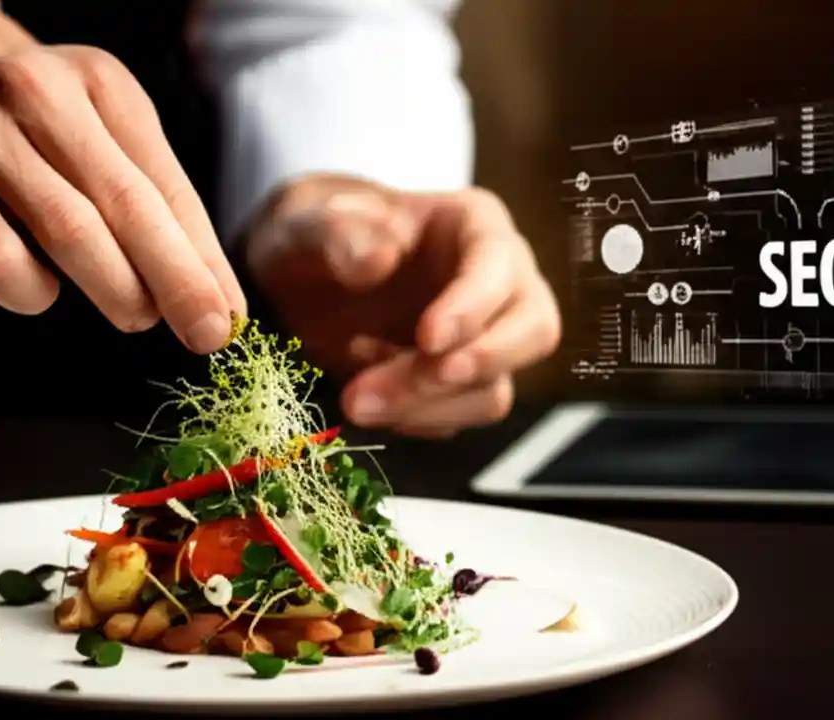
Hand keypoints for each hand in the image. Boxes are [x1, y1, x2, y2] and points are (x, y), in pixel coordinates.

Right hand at [0, 44, 245, 352]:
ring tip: (135, 312)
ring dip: (115, 289)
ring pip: (65, 233)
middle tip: (203, 332)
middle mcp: (34, 93)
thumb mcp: (121, 146)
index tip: (229, 314)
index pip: (166, 186)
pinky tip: (45, 285)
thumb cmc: (56, 135)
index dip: (203, 258)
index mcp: (100, 82)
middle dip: (174, 281)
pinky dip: (31, 290)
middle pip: (123, 206)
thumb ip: (170, 215)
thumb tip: (221, 305)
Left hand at [244, 174, 560, 436]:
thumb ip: (336, 232)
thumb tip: (379, 259)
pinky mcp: (463, 387)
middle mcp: (500, 284)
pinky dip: (411, 418)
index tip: (428, 339)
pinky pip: (457, 418)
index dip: (474, 307)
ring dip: (429, 406)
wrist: (300, 280)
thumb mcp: (308, 220)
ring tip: (356, 397)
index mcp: (476, 226)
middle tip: (412, 379)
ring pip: (496, 389)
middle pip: (533, 332)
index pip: (501, 266)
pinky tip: (365, 391)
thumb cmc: (316, 236)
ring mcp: (487, 341)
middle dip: (473, 366)